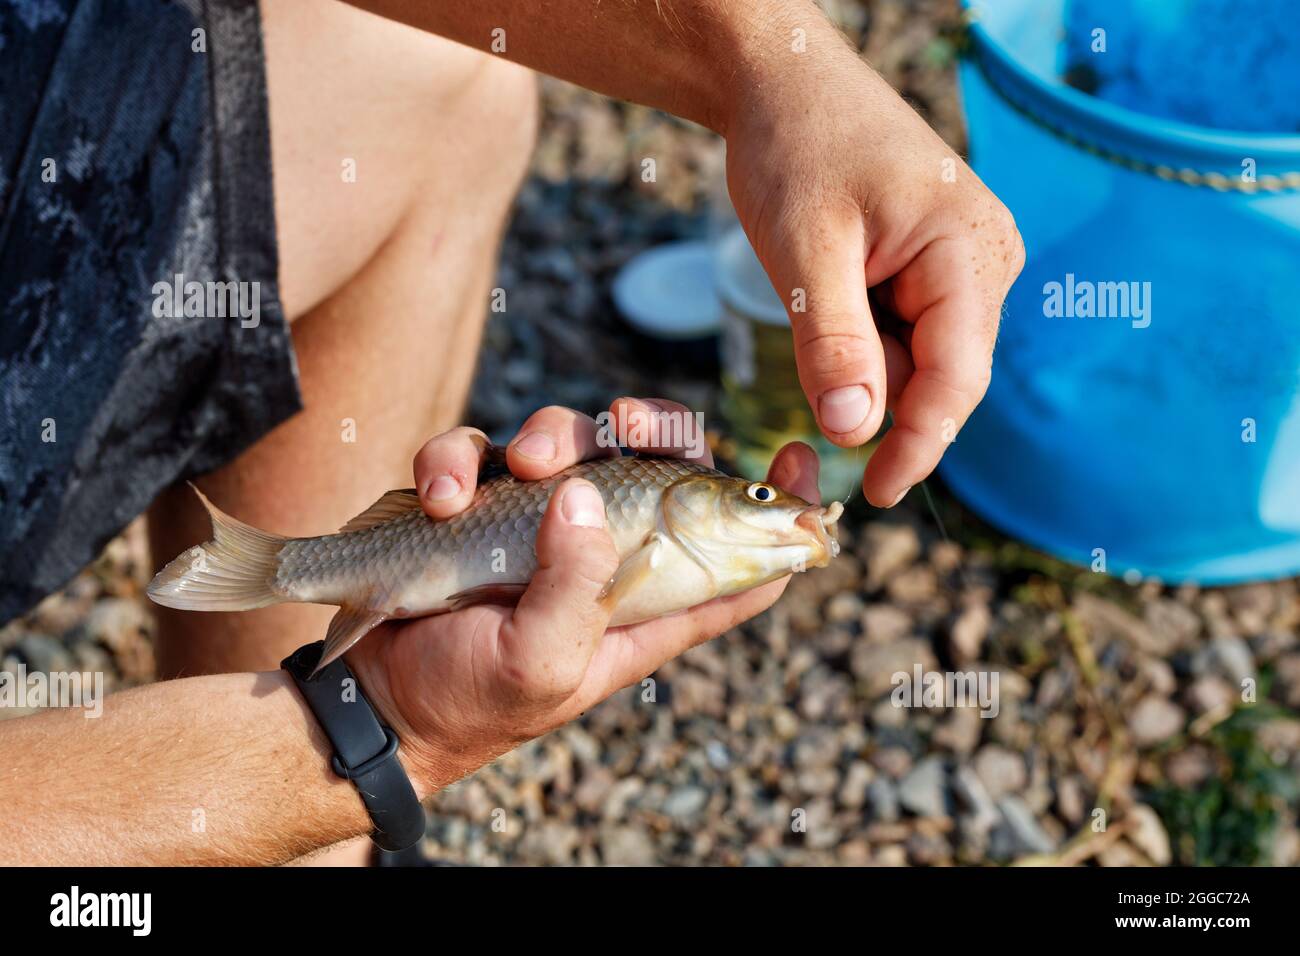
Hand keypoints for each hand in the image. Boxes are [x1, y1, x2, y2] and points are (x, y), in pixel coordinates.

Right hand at [348, 398, 820, 795]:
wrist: (374, 706)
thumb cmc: (467, 702)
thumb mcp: (538, 664)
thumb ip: (573, 585)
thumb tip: (586, 495)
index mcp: (642, 605)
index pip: (735, 558)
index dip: (777, 512)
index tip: (800, 457)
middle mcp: (599, 555)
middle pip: (658, 469)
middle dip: (655, 427)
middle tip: (626, 419)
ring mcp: (536, 523)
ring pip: (573, 440)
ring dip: (552, 433)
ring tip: (523, 465)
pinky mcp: (474, 503)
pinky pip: (479, 451)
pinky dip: (459, 458)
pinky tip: (441, 495)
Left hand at [721, 20, 1024, 506]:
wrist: (786, 84)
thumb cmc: (797, 147)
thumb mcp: (803, 249)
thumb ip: (831, 343)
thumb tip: (853, 432)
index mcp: (971, 249)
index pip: (958, 377)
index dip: (918, 445)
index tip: (876, 493)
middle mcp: (985, 260)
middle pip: (942, 375)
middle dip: (882, 399)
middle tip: (813, 373)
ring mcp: (964, 265)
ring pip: (920, 360)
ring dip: (865, 366)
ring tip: (819, 294)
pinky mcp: (935, 270)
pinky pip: (905, 335)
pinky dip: (863, 343)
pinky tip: (831, 295)